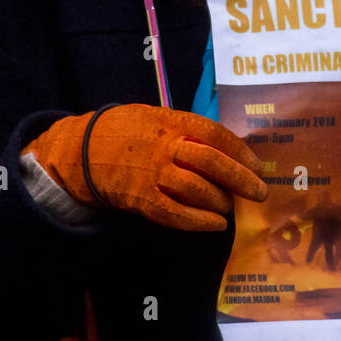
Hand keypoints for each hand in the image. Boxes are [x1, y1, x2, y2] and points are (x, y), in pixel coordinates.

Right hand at [24, 104, 267, 231]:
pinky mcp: (140, 200)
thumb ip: (186, 128)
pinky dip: (199, 221)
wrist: (81, 151)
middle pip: (211, 162)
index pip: (214, 134)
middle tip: (259, 191)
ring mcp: (151, 174)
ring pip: (196, 189)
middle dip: (241, 179)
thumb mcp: (155, 116)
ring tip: (230, 206)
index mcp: (170, 122)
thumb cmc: (126, 131)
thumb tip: (224, 146)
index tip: (258, 164)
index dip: (240, 151)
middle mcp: (163, 147)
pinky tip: (216, 224)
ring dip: (220, 201)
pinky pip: (175, 214)